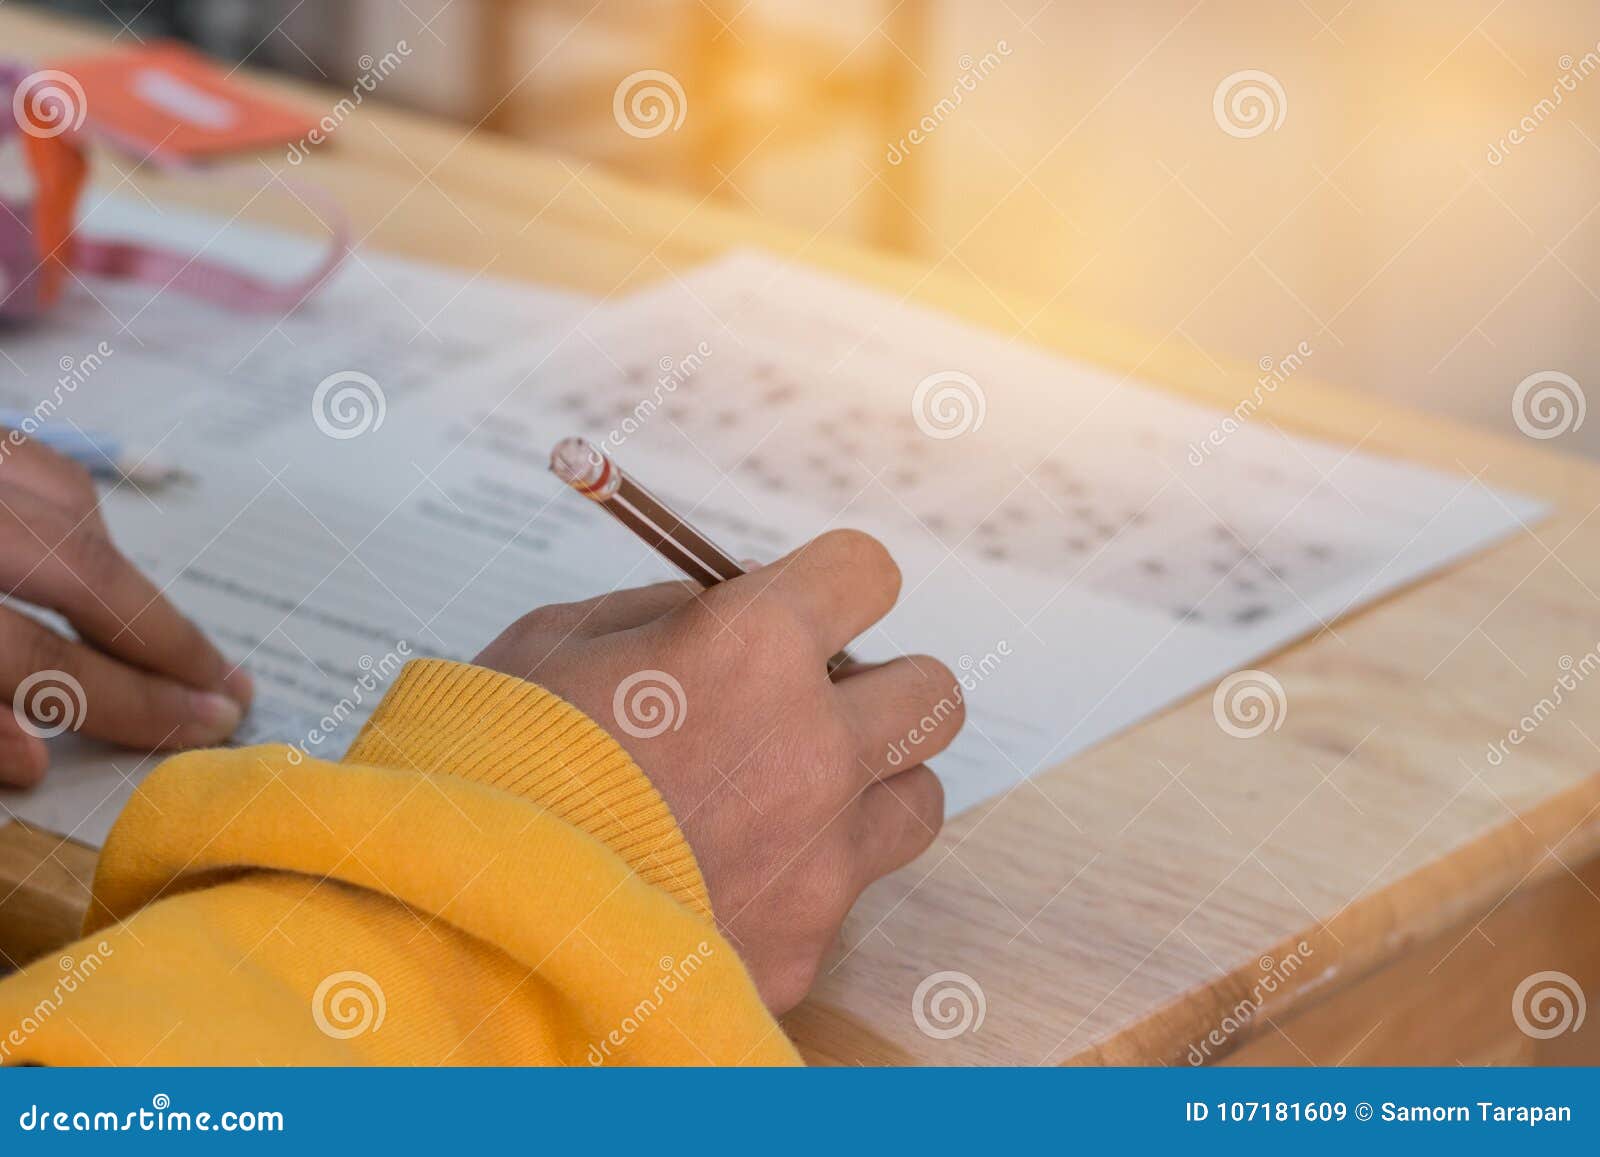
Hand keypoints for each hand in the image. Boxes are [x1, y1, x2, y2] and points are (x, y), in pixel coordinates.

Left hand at [0, 434, 252, 786]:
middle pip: (86, 575)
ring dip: (126, 574)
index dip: (133, 702)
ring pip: (71, 505)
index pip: (47, 660)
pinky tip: (87, 546)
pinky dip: (75, 509)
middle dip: (168, 639)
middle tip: (230, 686)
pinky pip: (39, 460)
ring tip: (163, 631)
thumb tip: (34, 760)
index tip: (207, 726)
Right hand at [474, 529, 962, 1012]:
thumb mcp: (555, 642)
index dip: (838, 582)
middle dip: (880, 690)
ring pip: (919, 800)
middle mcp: (811, 750)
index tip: (816, 601)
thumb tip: (730, 604)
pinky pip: (845, 898)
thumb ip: (666, 612)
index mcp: (751, 648)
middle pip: (932, 693)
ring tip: (787, 800)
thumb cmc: (485, 774)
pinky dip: (805, 882)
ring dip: (869, 787)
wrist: (450, 930)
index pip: (868, 573)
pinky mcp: (804, 947)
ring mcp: (820, 859)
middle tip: (814, 707)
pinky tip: (727, 882)